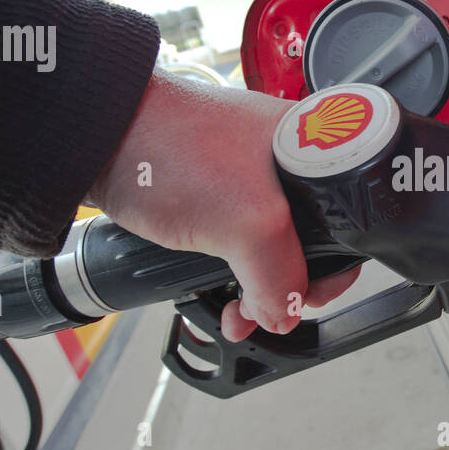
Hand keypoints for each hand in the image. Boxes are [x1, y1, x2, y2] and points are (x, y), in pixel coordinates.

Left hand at [86, 69, 359, 340]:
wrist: (94, 135)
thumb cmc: (170, 148)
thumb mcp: (248, 225)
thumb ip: (280, 279)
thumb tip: (283, 314)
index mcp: (319, 145)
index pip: (354, 221)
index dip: (334, 269)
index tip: (306, 299)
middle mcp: (291, 154)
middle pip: (312, 238)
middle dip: (288, 286)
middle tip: (268, 310)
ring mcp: (250, 168)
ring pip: (270, 243)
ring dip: (255, 286)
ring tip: (237, 312)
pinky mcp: (213, 183)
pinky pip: (236, 237)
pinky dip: (229, 270)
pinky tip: (215, 289)